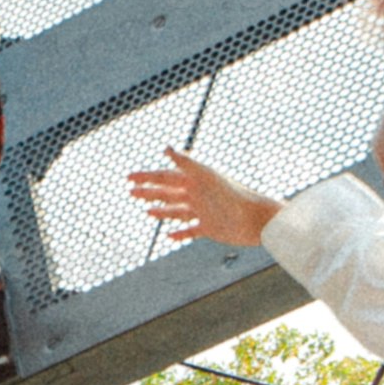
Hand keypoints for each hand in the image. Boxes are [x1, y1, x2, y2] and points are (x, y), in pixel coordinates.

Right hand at [130, 147, 278, 255]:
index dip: (146, 177)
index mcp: (195, 180)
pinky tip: (169, 235)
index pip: (165, 176)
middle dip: (149, 192)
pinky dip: (179, 233)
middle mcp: (197, 194)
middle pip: (168, 192)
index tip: (129, 178)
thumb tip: (166, 148)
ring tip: (147, 212)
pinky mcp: (209, 228)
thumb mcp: (207, 176)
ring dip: (161, 211)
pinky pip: (190, 231)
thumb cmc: (233, 195)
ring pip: (177, 210)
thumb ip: (187, 162)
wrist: (254, 218)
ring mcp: (202, 211)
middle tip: (130, 193)